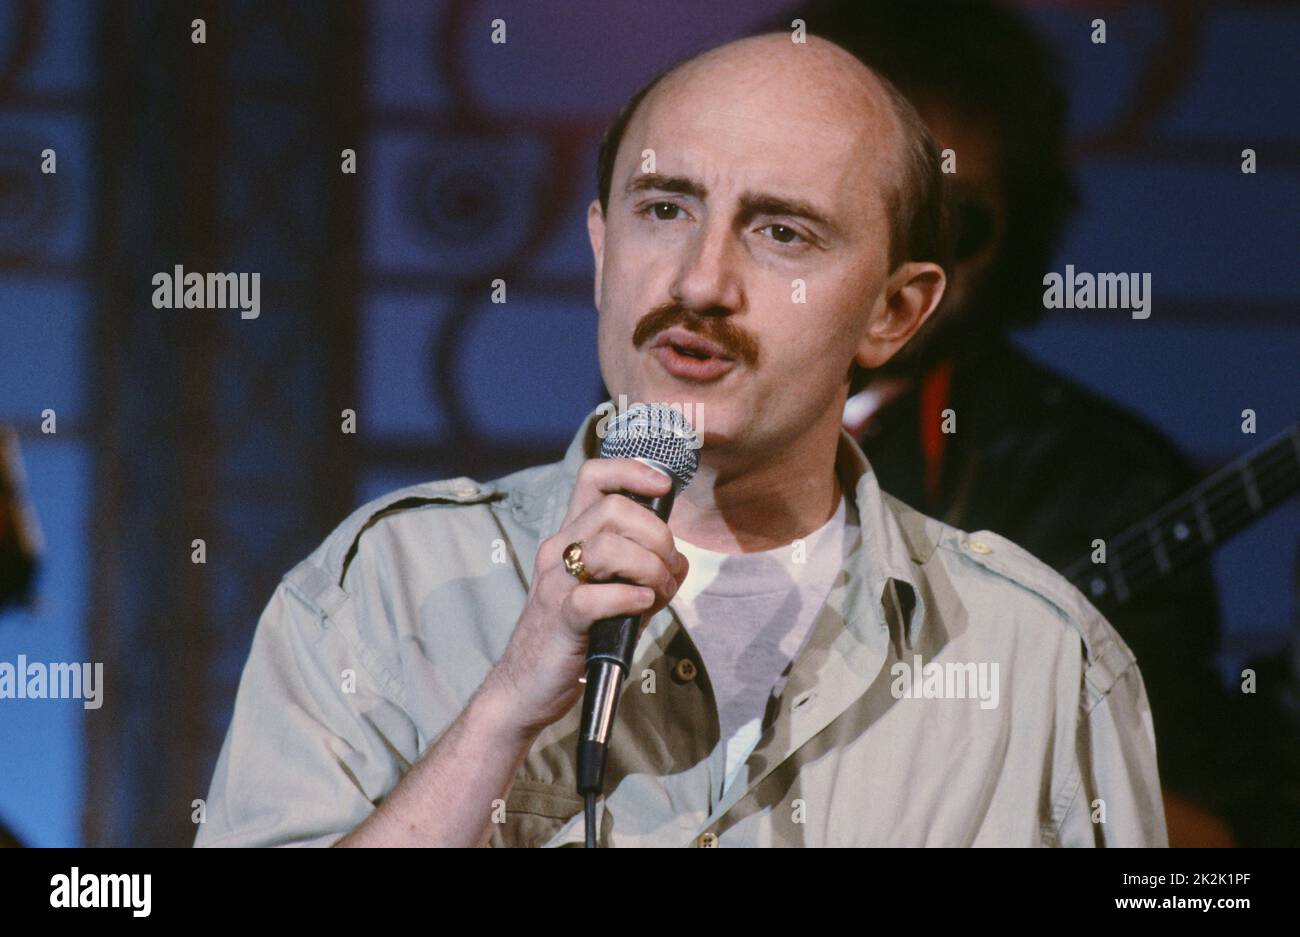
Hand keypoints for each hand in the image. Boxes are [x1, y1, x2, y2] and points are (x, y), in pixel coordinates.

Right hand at [486, 458, 689, 734]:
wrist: (526, 687)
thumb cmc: (577, 638)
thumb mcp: (615, 595)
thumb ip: (645, 572)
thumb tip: (680, 561)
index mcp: (571, 536)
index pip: (594, 476)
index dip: (632, 471)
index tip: (663, 487)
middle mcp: (558, 550)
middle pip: (614, 507)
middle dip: (656, 534)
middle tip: (667, 568)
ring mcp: (555, 583)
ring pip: (609, 546)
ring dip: (650, 567)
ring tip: (658, 592)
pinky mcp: (560, 618)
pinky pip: (597, 596)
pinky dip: (631, 598)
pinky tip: (641, 608)